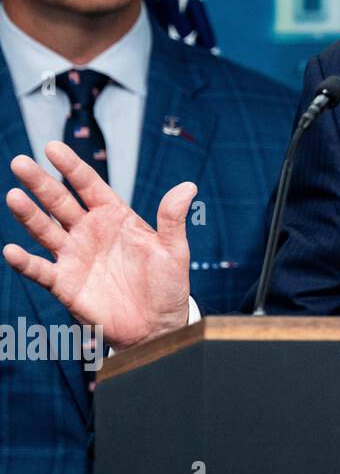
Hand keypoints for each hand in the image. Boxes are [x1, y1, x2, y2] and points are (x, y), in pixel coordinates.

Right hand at [2, 141, 195, 349]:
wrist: (157, 326)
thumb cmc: (167, 285)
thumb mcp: (173, 249)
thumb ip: (172, 219)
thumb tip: (188, 186)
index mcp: (115, 217)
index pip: (89, 186)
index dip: (72, 167)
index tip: (52, 148)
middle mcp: (89, 232)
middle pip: (60, 203)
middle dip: (41, 183)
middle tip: (20, 163)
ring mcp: (74, 256)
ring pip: (45, 230)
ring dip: (29, 215)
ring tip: (13, 196)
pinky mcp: (65, 284)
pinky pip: (41, 270)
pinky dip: (25, 262)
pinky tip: (12, 251)